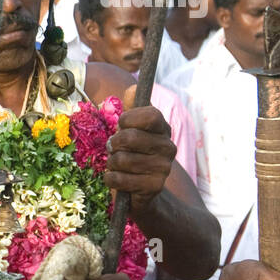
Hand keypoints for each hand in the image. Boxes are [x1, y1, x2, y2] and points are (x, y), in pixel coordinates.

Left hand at [104, 87, 175, 215]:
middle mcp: (168, 147)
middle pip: (129, 137)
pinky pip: (119, 179)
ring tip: (117, 165)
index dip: (129, 119)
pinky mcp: (154, 187)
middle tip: (114, 149)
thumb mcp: (131, 130)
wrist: (143, 191)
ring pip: (121, 159)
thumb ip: (131, 109)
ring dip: (111, 163)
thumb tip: (132, 88)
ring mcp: (163, 168)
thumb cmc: (133, 154)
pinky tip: (118, 179)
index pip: (150, 114)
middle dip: (113, 144)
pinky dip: (111, 179)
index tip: (122, 125)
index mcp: (162, 129)